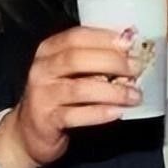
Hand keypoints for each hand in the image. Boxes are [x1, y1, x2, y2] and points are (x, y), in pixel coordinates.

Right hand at [0, 26, 144, 167]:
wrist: (30, 131)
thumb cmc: (58, 96)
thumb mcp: (68, 72)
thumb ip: (92, 59)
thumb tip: (129, 49)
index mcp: (48, 51)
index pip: (75, 36)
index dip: (103, 38)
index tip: (130, 43)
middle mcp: (41, 70)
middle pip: (76, 59)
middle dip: (111, 62)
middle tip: (136, 69)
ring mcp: (42, 95)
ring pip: (79, 88)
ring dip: (112, 91)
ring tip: (134, 95)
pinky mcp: (46, 120)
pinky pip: (76, 115)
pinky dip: (100, 113)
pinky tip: (118, 112)